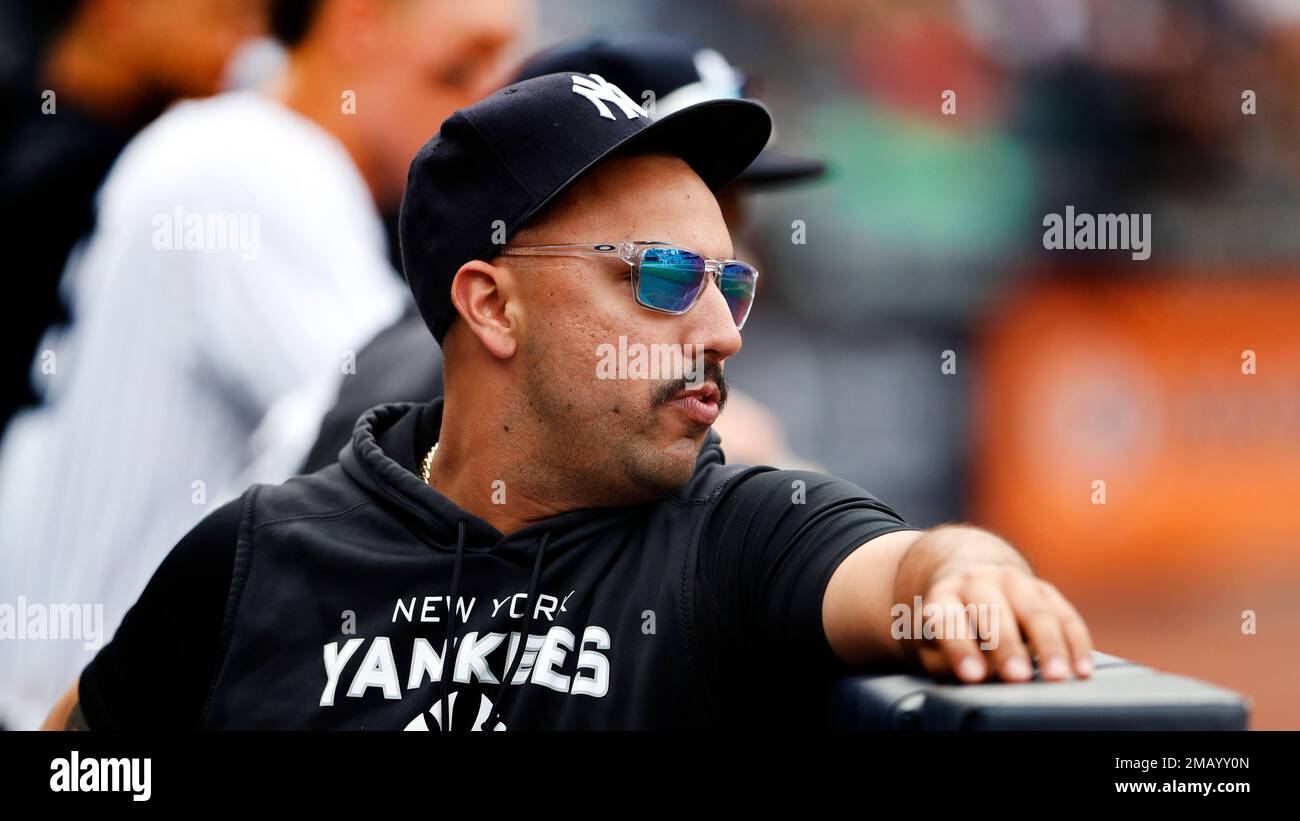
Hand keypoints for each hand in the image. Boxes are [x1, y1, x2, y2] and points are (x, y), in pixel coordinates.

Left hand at [913, 562, 1094, 683]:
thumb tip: (980, 674)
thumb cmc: (951, 627)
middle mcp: (977, 581)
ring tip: (1056, 676)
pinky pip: (1066, 616)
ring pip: (1035, 611)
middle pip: (993, 610)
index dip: (960, 648)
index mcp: (943, 596)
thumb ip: (947, 660)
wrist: (969, 582)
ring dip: (1049, 645)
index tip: (972, 675)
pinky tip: (1081, 669)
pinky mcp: (1045, 590)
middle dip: (1006, 645)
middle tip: (1016, 676)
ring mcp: (1013, 581)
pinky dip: (1076, 643)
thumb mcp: (934, 644)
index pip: (948, 620)